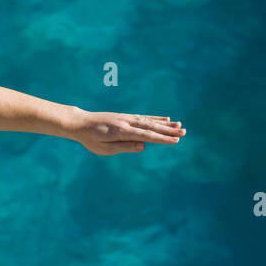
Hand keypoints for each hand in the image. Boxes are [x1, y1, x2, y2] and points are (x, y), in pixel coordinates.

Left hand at [69, 110, 184, 155]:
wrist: (81, 123)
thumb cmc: (91, 139)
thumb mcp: (105, 148)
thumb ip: (124, 147)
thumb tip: (143, 145)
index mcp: (122, 132)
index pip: (146, 136)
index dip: (162, 139)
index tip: (175, 141)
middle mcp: (127, 122)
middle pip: (151, 127)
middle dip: (168, 131)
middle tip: (184, 133)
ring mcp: (127, 118)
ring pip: (149, 121)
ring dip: (165, 124)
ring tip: (180, 125)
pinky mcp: (125, 116)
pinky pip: (143, 118)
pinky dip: (155, 118)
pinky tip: (165, 120)